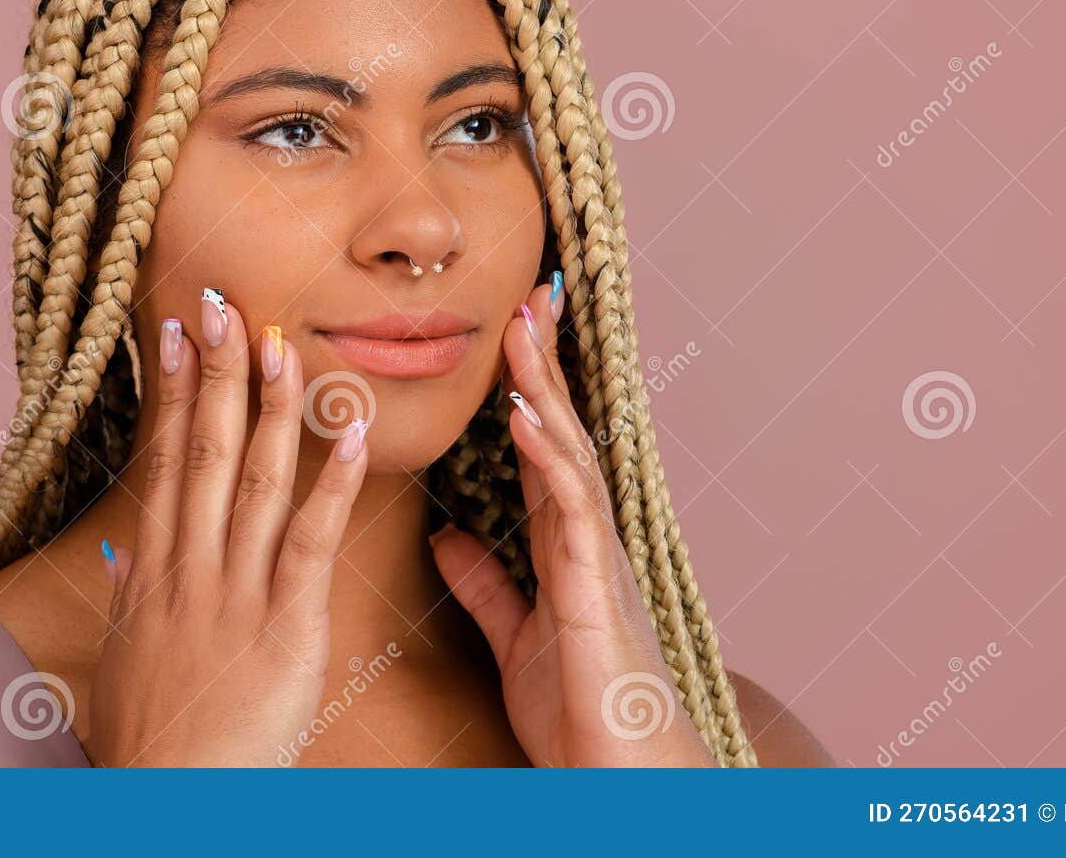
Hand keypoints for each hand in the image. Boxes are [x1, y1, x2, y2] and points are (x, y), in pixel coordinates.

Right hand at [86, 296, 369, 765]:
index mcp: (156, 575)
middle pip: (205, 453)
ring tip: (285, 346)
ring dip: (272, 409)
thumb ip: (128, 602)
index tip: (176, 335)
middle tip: (225, 306)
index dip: (173, 394)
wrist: (171, 803)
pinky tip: (353, 436)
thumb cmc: (152, 743)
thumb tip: (121, 555)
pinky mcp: (286, 627)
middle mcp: (189, 570)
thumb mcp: (125, 665)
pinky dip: (333, 486)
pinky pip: (311, 542)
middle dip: (216, 375)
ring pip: (256, 482)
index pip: (166, 463)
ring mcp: (236, 595)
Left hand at [429, 279, 715, 766]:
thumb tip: (445, 534)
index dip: (525, 388)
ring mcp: (595, 554)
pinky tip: (526, 417)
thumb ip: (485, 582)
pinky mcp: (594, 585)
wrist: (621, 771)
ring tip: (524, 326)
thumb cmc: (579, 708)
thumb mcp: (514, 636)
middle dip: (542, 363)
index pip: (539, 447)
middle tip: (528, 294)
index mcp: (560, 544)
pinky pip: (571, 509)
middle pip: (559, 430)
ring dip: (546, 387)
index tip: (510, 330)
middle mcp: (583, 536)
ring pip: (569, 452)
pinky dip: (550, 458)